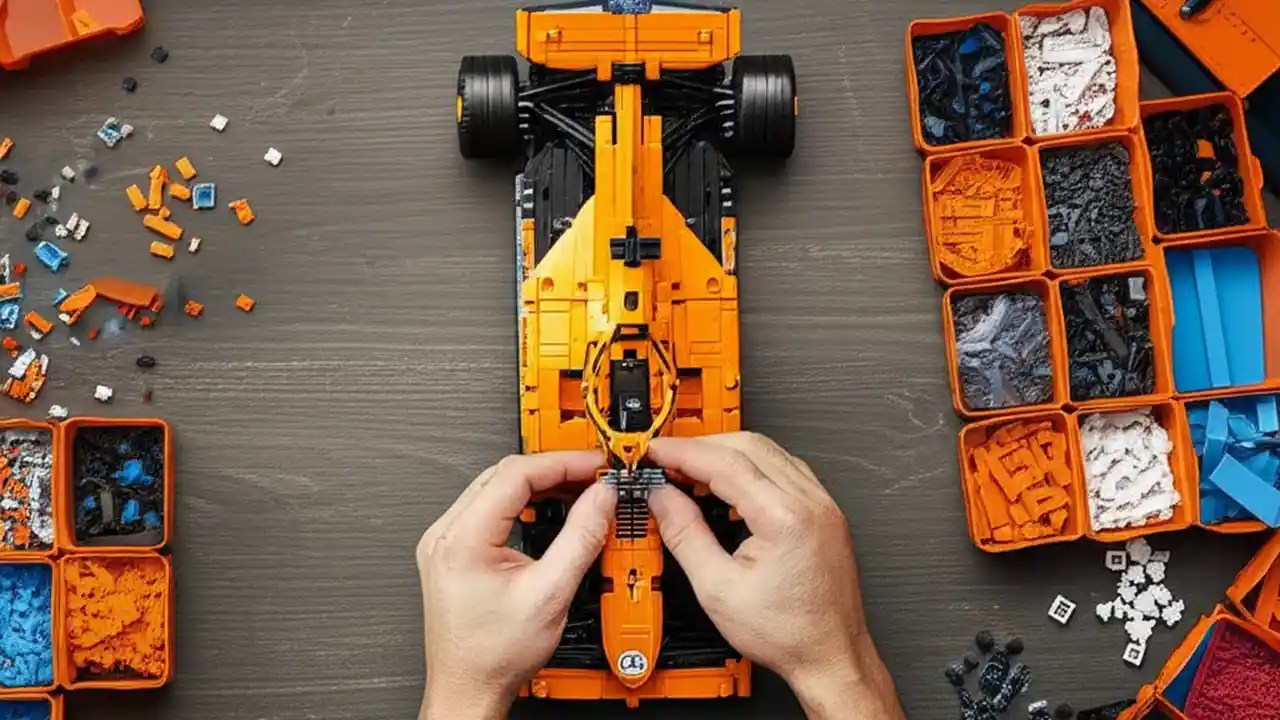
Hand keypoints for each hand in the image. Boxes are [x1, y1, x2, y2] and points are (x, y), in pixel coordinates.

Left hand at [417, 451, 614, 719]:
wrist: (469, 690)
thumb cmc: (493, 655)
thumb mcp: (551, 592)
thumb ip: (581, 537)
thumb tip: (602, 499)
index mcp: (462, 539)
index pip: (516, 474)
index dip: (562, 464)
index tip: (594, 466)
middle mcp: (446, 535)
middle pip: (505, 475)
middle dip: (555, 470)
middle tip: (593, 474)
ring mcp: (446, 542)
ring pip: (497, 488)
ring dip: (540, 485)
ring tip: (580, 489)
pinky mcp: (455, 552)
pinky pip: (491, 509)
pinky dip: (525, 503)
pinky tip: (551, 508)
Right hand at [647, 433, 903, 719]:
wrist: (830, 657)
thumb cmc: (788, 634)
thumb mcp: (717, 588)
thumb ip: (684, 534)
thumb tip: (662, 499)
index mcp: (785, 518)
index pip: (725, 462)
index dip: (683, 452)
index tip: (656, 452)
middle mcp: (810, 503)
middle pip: (748, 446)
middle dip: (701, 447)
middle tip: (668, 462)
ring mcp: (822, 505)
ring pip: (768, 451)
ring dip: (726, 454)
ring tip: (691, 474)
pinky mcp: (824, 512)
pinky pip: (784, 470)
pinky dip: (750, 468)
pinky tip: (729, 486)